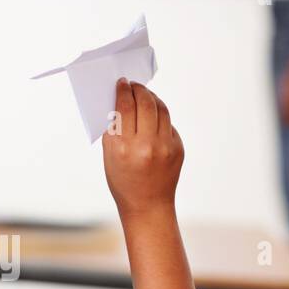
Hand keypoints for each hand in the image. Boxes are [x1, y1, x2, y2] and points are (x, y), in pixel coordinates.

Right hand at [103, 80, 182, 219]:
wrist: (148, 205)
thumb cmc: (123, 181)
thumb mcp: (110, 156)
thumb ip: (114, 130)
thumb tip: (120, 102)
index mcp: (124, 147)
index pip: (125, 107)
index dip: (123, 90)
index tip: (122, 83)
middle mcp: (146, 145)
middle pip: (145, 103)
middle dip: (139, 89)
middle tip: (134, 84)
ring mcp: (165, 147)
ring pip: (161, 109)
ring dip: (152, 97)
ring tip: (144, 95)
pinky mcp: (178, 148)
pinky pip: (168, 123)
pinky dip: (159, 115)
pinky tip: (153, 115)